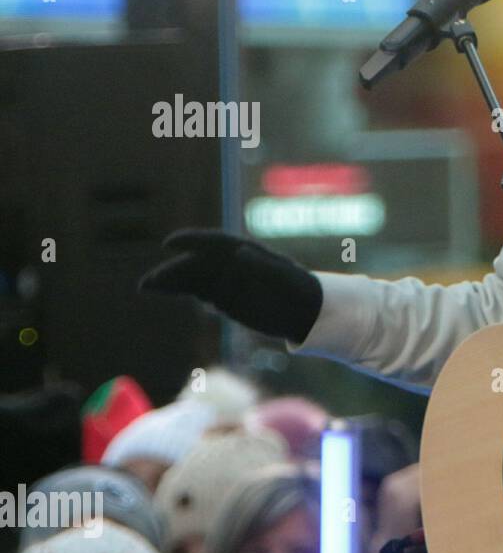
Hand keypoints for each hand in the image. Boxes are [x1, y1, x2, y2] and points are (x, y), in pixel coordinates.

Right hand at [140, 229, 322, 342]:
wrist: (306, 312)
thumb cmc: (300, 291)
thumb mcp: (285, 280)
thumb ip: (263, 267)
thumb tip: (238, 254)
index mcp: (247, 251)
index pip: (215, 242)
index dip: (192, 240)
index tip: (171, 243)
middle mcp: (232, 263)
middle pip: (197, 263)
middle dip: (173, 270)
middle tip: (150, 281)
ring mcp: (226, 280)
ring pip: (192, 278)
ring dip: (169, 281)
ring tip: (145, 287)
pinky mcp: (223, 297)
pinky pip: (197, 291)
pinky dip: (179, 290)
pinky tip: (162, 291)